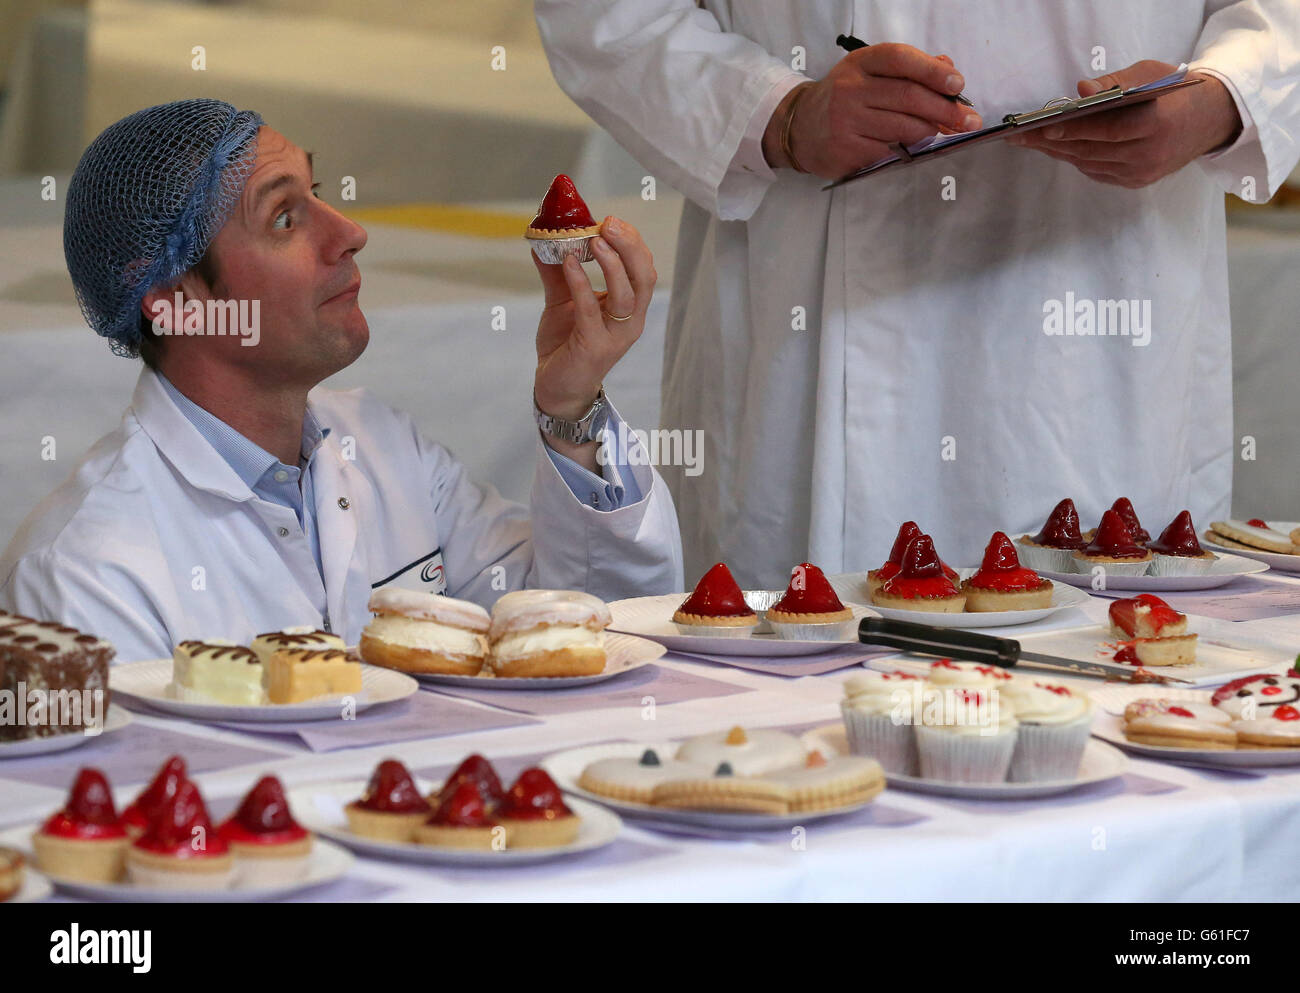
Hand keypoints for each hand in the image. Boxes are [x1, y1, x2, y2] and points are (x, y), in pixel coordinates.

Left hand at [532, 216, 654, 445]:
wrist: (556, 386)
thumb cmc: (566, 344)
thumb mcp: (562, 302)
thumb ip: (557, 273)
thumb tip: (542, 238)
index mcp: (629, 306)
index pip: (642, 268)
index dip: (632, 242)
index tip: (611, 220)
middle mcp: (630, 321)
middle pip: (644, 277)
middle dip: (630, 247)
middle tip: (609, 223)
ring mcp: (616, 336)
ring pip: (627, 294)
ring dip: (613, 264)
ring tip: (594, 240)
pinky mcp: (596, 347)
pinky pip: (592, 311)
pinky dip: (582, 284)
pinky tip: (568, 264)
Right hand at [762, 43, 981, 178]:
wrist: (801, 128)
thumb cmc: (845, 99)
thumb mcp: (870, 74)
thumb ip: (909, 70)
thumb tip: (949, 70)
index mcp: (860, 64)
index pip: (900, 59)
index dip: (932, 71)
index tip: (958, 85)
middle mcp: (850, 90)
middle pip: (907, 96)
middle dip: (944, 110)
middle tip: (968, 120)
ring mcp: (845, 121)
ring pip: (903, 128)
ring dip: (931, 133)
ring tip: (943, 134)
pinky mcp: (845, 150)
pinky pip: (889, 152)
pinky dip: (908, 152)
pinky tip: (915, 149)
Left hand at [1007, 60, 1241, 188]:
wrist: (1208, 121)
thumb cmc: (1174, 91)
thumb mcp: (1149, 75)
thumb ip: (1114, 83)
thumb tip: (1080, 91)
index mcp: (1155, 124)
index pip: (1106, 130)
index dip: (1072, 129)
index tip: (1041, 127)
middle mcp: (1148, 154)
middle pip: (1090, 150)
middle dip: (1052, 142)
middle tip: (1019, 136)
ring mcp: (1141, 172)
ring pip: (1089, 162)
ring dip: (1058, 151)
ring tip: (1030, 141)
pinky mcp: (1135, 182)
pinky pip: (1097, 170)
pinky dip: (1076, 158)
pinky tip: (1056, 148)